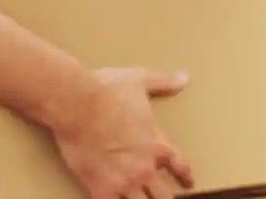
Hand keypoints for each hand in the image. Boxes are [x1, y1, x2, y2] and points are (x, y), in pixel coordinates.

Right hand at [53, 68, 193, 198]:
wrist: (77, 103)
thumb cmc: (107, 90)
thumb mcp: (141, 80)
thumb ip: (164, 83)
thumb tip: (183, 78)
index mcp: (157, 144)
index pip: (180, 166)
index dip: (186, 176)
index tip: (188, 182)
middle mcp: (144, 167)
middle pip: (164, 196)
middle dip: (165, 198)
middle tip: (164, 198)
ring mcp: (123, 181)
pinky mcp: (100, 188)